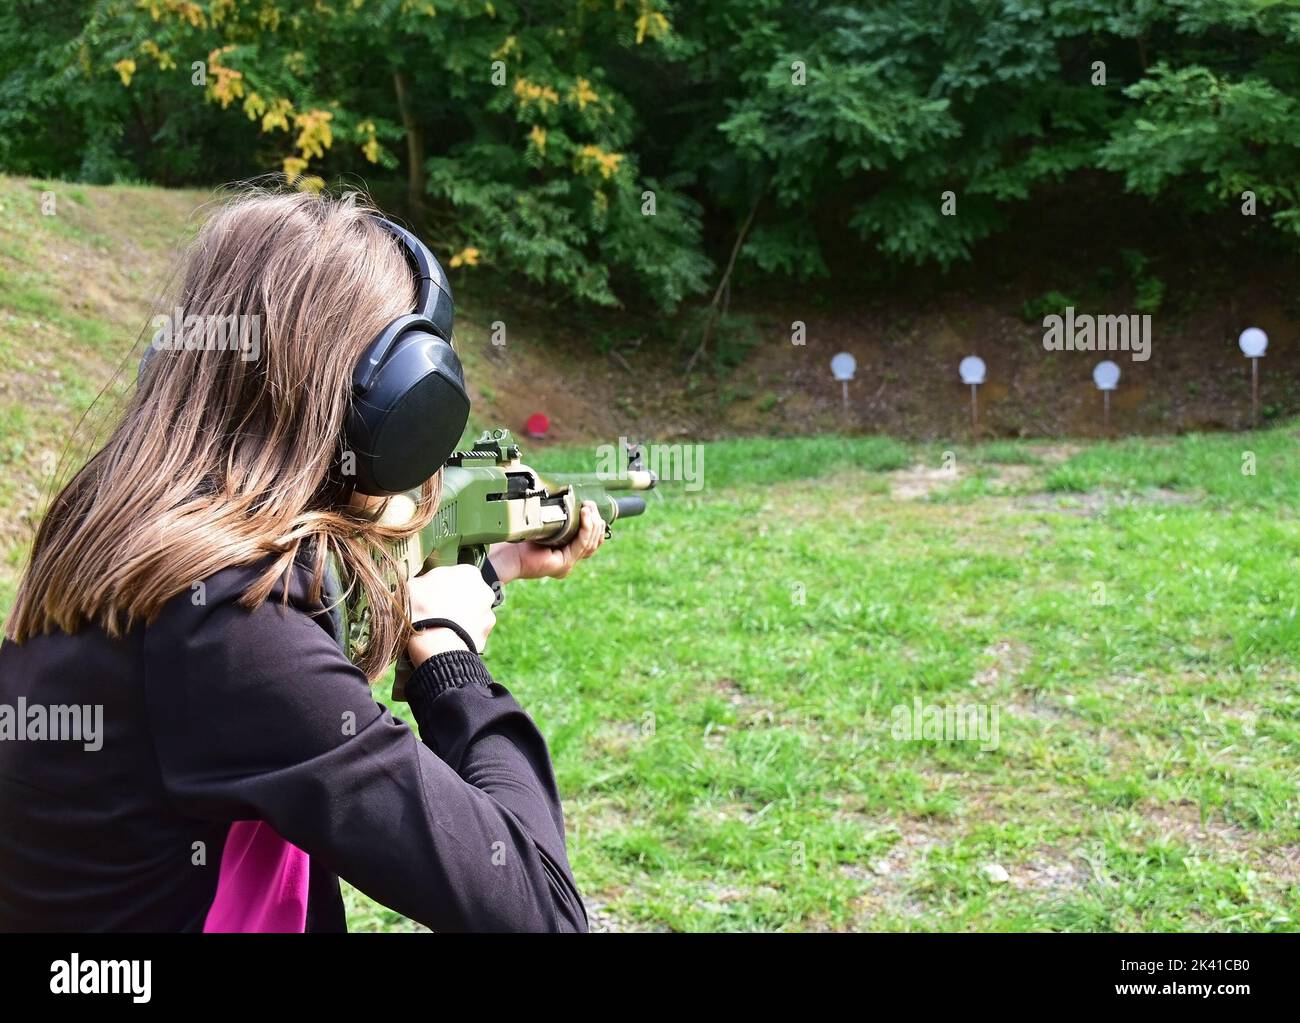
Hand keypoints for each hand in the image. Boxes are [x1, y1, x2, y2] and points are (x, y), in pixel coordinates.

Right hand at [405, 563, 496, 664]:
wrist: (435, 645)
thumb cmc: (421, 608)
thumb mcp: (412, 585)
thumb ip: (422, 581)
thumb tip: (422, 585)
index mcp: (468, 572)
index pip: (454, 576)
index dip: (439, 586)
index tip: (428, 596)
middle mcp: (485, 591)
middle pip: (466, 594)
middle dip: (453, 602)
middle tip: (434, 613)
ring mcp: (488, 614)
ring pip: (471, 614)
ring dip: (459, 619)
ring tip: (439, 629)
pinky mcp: (485, 636)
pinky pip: (471, 634)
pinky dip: (461, 636)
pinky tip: (447, 640)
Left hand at [489, 500, 606, 583]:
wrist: (504, 554)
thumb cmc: (517, 539)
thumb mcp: (542, 525)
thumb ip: (556, 520)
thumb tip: (567, 501)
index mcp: (563, 553)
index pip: (590, 541)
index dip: (595, 524)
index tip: (590, 506)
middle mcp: (567, 561)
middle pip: (594, 542)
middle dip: (596, 521)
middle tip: (590, 504)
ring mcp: (567, 564)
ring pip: (591, 544)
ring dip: (593, 523)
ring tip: (587, 508)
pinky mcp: (564, 564)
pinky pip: (582, 544)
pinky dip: (586, 529)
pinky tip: (585, 516)